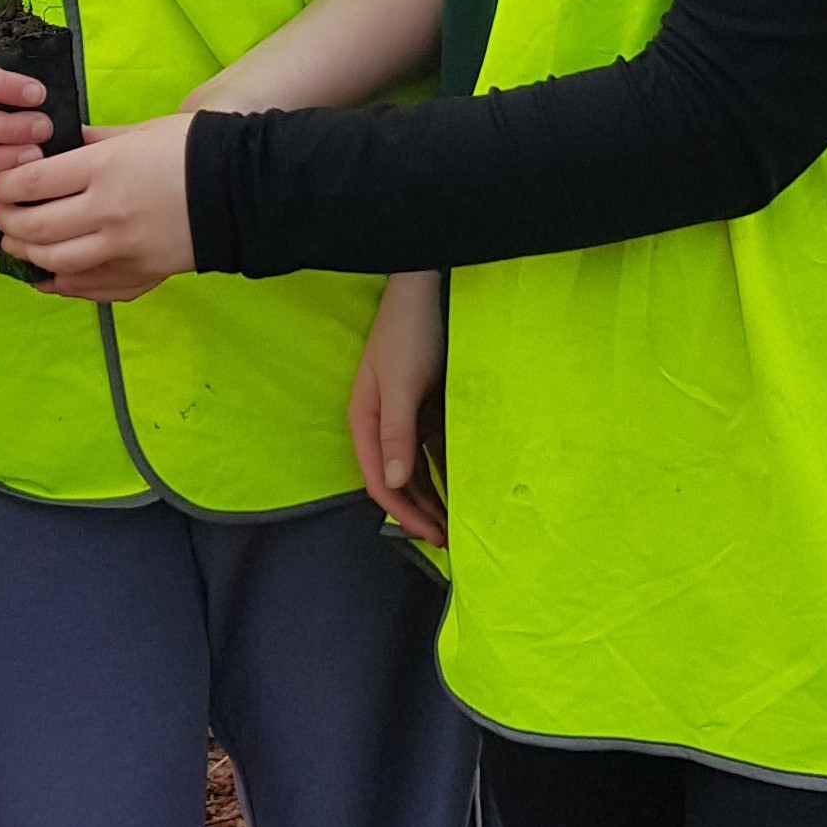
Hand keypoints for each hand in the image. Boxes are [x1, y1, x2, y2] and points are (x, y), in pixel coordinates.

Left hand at [0, 114, 193, 298]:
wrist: (242, 189)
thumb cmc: (190, 148)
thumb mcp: (138, 132)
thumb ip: (91, 140)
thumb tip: (55, 144)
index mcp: (103, 168)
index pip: (31, 182)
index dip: (5, 185)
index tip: (0, 183)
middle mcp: (106, 212)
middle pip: (35, 228)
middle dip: (7, 223)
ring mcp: (122, 250)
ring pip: (54, 263)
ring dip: (26, 255)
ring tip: (17, 243)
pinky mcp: (138, 276)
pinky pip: (87, 288)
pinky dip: (60, 284)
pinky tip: (47, 276)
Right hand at [348, 271, 447, 547]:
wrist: (426, 288)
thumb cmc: (408, 333)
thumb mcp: (400, 384)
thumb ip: (396, 433)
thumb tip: (395, 483)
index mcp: (365, 419)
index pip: (380, 481)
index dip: (405, 513)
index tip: (434, 535)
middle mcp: (380, 423)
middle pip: (396, 480)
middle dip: (419, 512)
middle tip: (450, 538)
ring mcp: (402, 415)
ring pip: (415, 468)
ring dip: (432, 495)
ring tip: (457, 521)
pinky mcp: (423, 405)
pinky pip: (432, 449)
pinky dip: (443, 470)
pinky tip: (461, 485)